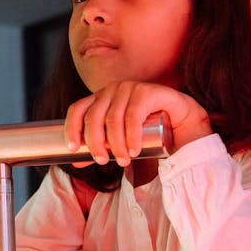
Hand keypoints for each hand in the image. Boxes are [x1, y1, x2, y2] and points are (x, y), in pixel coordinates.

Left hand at [64, 81, 211, 167]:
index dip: (72, 128)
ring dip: (117, 144)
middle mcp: (112, 90)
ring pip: (113, 119)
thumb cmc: (145, 132)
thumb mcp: (117, 140)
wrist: (179, 123)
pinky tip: (134, 150)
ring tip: (123, 161)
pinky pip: (134, 116)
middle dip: (96, 143)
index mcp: (99, 98)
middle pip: (94, 117)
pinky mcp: (147, 92)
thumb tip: (75, 162)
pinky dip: (132, 136)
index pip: (77, 109)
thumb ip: (99, 148)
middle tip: (103, 162)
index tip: (73, 149)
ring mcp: (129, 88)